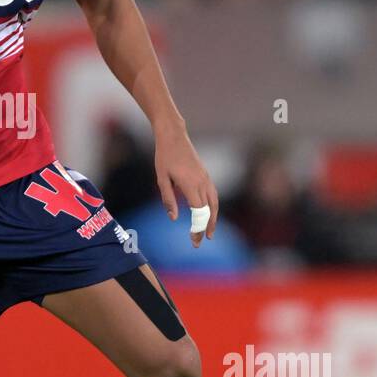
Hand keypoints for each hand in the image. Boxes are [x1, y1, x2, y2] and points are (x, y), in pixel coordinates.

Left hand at [154, 122, 218, 246]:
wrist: (174, 136)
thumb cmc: (164, 156)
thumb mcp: (161, 179)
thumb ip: (168, 199)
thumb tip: (174, 218)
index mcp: (190, 185)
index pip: (199, 212)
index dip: (198, 228)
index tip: (195, 240)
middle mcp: (202, 182)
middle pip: (209, 211)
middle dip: (207, 227)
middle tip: (202, 241)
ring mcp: (206, 178)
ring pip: (214, 203)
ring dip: (213, 218)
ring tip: (209, 231)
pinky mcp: (205, 175)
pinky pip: (213, 195)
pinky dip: (213, 207)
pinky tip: (208, 213)